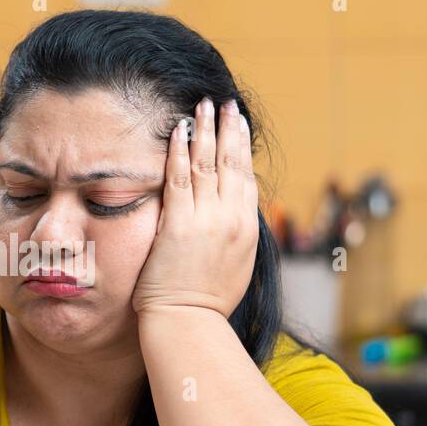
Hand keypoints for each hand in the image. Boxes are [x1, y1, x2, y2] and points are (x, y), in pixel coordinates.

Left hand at [132, 97, 259, 318]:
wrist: (191, 322)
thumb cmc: (208, 302)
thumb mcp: (236, 265)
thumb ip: (236, 236)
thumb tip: (235, 216)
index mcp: (247, 228)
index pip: (246, 177)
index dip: (241, 147)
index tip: (237, 125)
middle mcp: (231, 218)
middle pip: (231, 163)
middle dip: (228, 129)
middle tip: (225, 104)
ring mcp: (206, 220)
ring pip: (208, 164)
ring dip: (205, 130)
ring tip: (202, 105)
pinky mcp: (179, 224)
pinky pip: (179, 179)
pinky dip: (180, 152)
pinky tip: (178, 131)